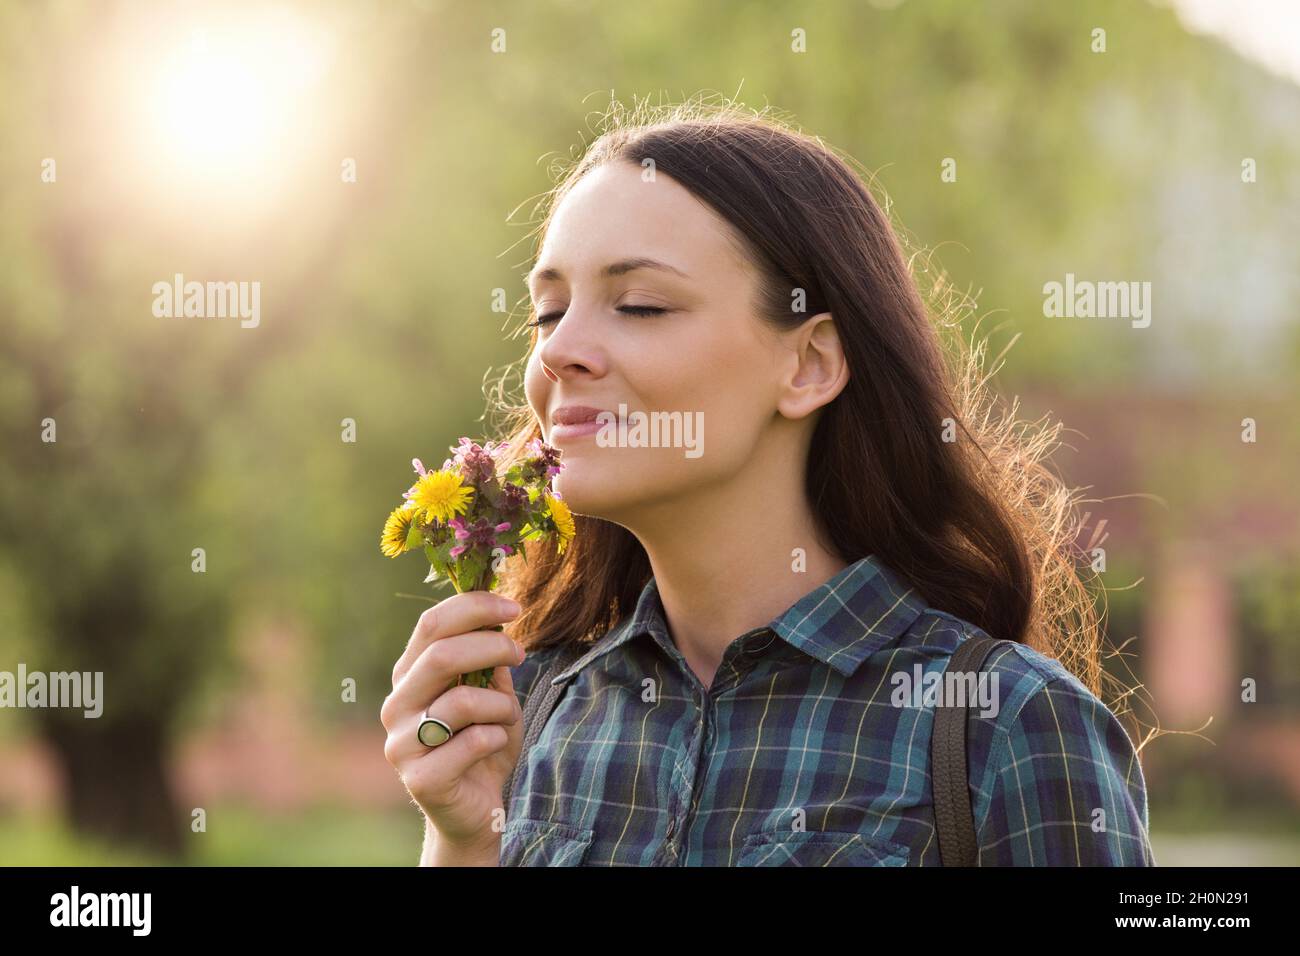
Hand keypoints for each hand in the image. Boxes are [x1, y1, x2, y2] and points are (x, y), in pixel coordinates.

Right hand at [380, 590, 525, 853]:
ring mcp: (402, 743)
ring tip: (506, 717)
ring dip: (500, 704)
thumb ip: (489, 662)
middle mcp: (397, 705)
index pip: (431, 624)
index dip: (474, 607)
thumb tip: (499, 617)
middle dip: (492, 647)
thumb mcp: (493, 695)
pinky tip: (494, 745)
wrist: (475, 810)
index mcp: (409, 676)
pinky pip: (471, 742)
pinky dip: (496, 737)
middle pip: (441, 655)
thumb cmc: (483, 744)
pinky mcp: (419, 779)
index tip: (514, 607)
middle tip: (520, 654)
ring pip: (461, 701)